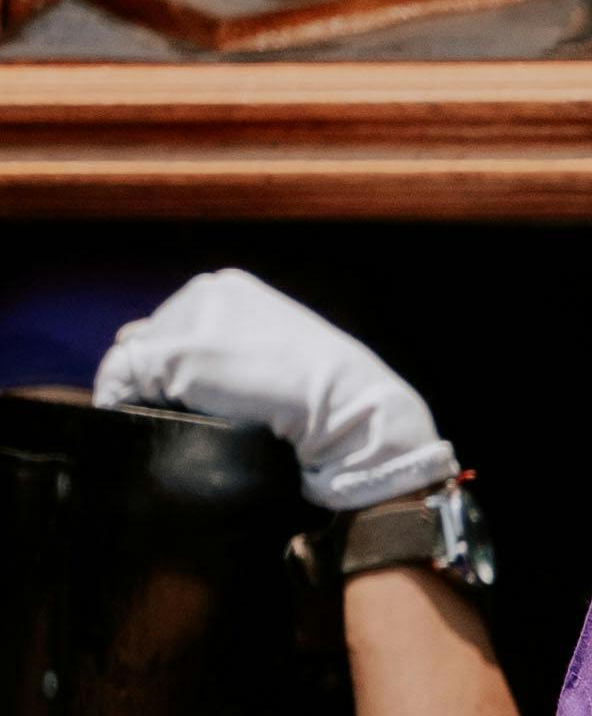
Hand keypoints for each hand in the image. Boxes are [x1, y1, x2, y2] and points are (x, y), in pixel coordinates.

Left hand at [96, 267, 454, 511]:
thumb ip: (219, 346)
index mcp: (230, 290)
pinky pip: (119, 379)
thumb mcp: (271, 353)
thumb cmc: (322, 396)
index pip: (174, 324)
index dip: (176, 366)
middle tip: (192, 416)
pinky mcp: (176, 355)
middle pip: (149, 339)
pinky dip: (122, 404)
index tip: (195, 400)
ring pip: (132, 360)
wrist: (347, 409)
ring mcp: (188, 321)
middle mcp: (204, 292)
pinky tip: (145, 425)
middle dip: (157, 378)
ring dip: (144, 393)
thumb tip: (144, 346)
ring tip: (177, 422)